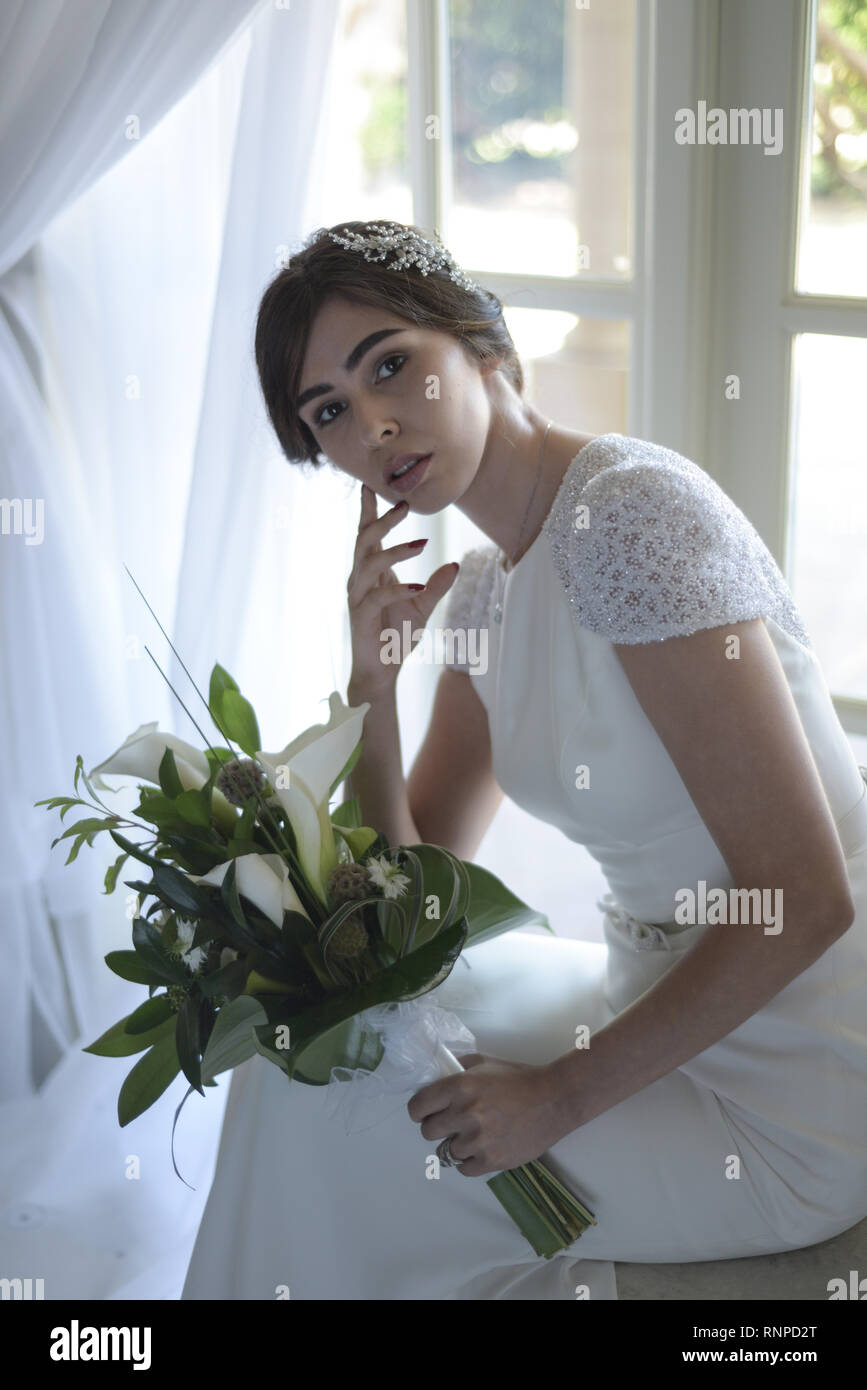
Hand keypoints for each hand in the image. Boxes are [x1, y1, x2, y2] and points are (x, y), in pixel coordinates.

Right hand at [346, 484, 458, 701]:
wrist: (381, 671)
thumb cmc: (396, 636)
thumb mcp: (422, 606)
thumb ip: (436, 586)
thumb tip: (456, 564)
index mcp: (372, 571)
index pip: (367, 535)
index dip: (367, 510)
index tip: (370, 484)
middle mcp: (361, 579)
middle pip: (364, 541)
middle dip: (383, 521)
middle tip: (405, 505)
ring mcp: (358, 597)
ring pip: (369, 564)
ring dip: (395, 552)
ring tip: (421, 544)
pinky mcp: (360, 616)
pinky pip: (377, 596)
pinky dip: (398, 590)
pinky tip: (418, 586)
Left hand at [406, 1053, 567, 1176]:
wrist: (554, 1099)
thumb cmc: (519, 1078)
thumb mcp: (485, 1063)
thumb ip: (459, 1069)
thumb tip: (436, 1079)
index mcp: (460, 1086)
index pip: (417, 1107)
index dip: (420, 1110)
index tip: (426, 1112)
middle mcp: (465, 1114)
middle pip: (428, 1132)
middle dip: (437, 1127)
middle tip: (453, 1123)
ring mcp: (478, 1140)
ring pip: (446, 1152)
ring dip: (457, 1144)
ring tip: (476, 1134)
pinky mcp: (491, 1161)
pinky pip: (464, 1169)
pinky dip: (470, 1161)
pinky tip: (482, 1148)